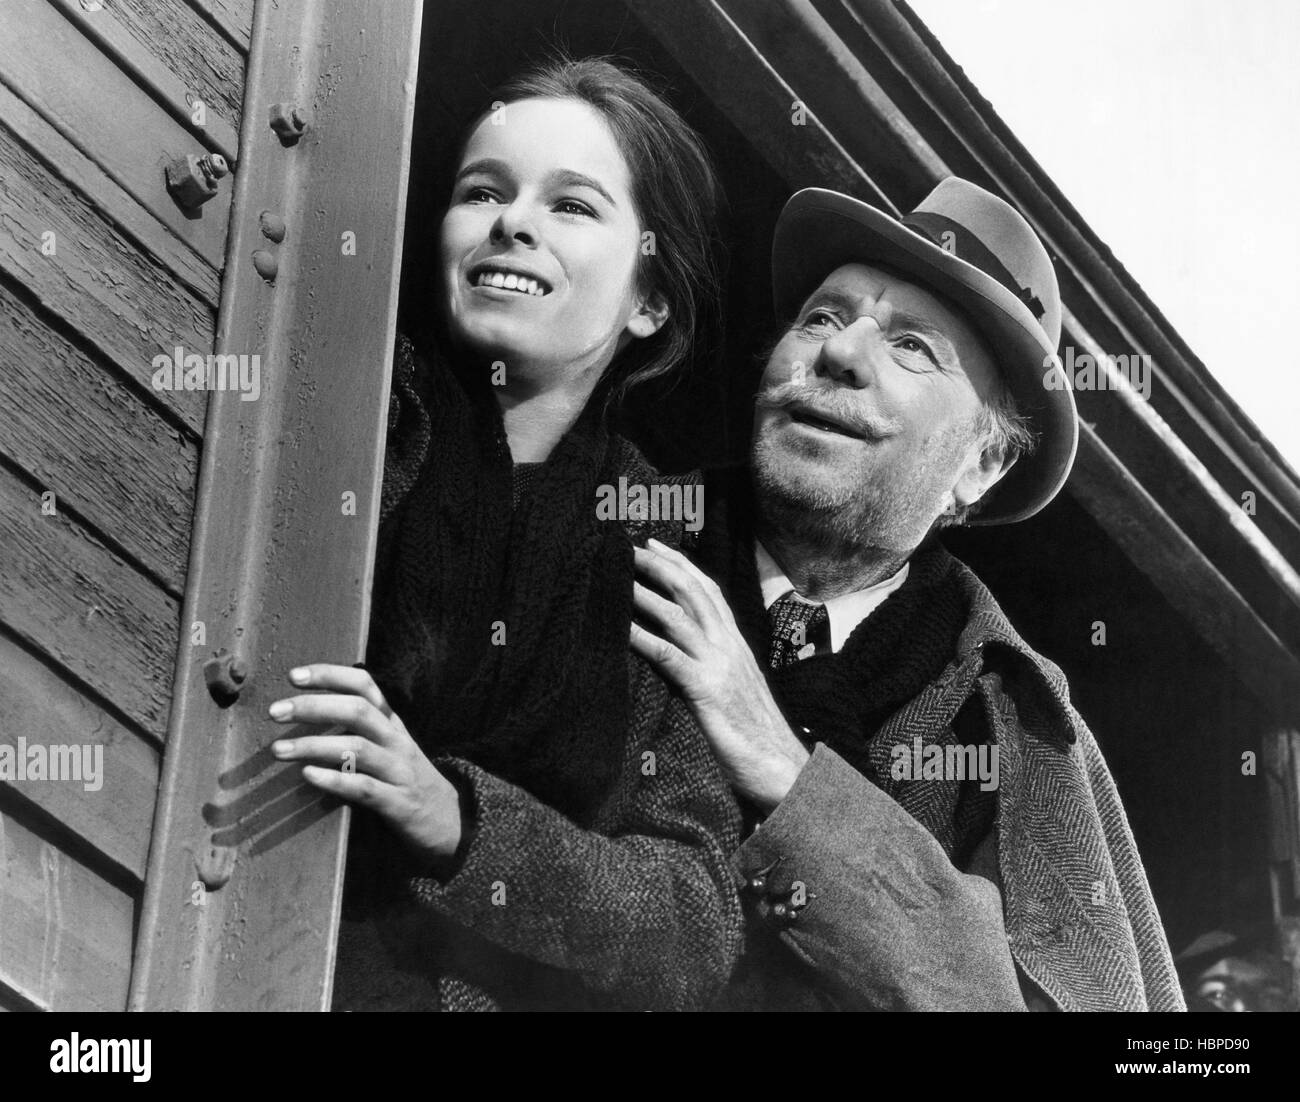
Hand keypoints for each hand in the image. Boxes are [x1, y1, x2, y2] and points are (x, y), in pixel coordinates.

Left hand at [268, 664, 461, 863]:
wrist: (451, 822)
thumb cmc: (406, 782)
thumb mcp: (389, 748)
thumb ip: (359, 729)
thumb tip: (306, 712)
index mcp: (392, 723)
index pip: (364, 685)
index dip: (330, 675)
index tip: (293, 675)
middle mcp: (397, 740)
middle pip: (357, 711)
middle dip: (313, 707)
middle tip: (275, 712)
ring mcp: (400, 771)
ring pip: (358, 747)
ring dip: (314, 745)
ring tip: (278, 750)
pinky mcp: (399, 803)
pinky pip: (365, 788)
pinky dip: (335, 780)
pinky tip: (308, 777)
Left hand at [630, 539, 809, 811]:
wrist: (783, 769)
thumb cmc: (756, 737)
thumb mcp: (735, 691)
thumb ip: (715, 668)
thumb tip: (687, 657)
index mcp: (735, 645)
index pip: (709, 591)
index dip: (682, 565)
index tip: (655, 546)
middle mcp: (728, 647)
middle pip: (693, 592)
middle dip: (659, 566)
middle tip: (627, 547)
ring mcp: (719, 666)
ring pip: (679, 616)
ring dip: (645, 593)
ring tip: (617, 577)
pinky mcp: (706, 691)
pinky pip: (669, 657)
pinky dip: (643, 638)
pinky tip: (621, 628)